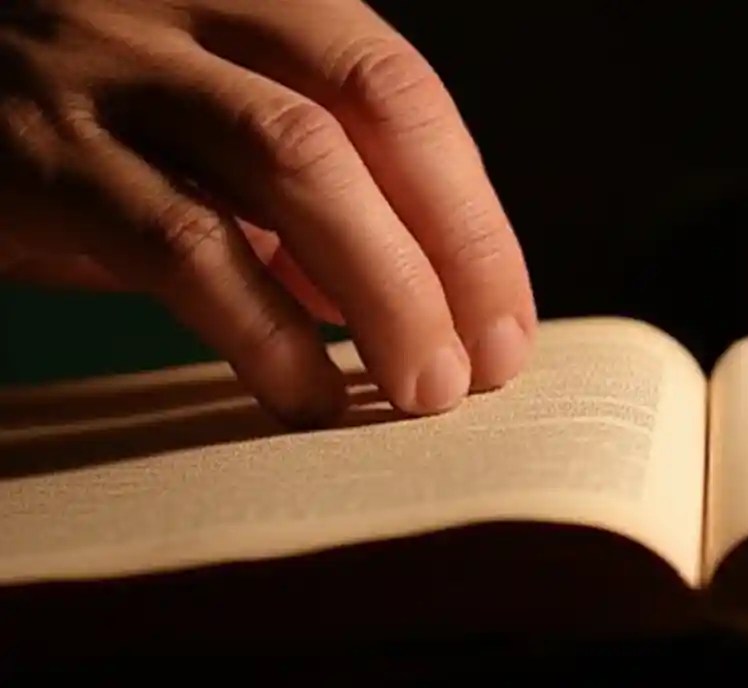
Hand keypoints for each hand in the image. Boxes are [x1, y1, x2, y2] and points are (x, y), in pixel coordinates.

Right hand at [0, 0, 535, 425]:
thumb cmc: (89, 121)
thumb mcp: (210, 134)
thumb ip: (307, 202)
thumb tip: (406, 303)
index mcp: (260, 0)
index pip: (401, 96)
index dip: (472, 217)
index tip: (507, 324)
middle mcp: (194, 9)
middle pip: (364, 122)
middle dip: (446, 257)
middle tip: (484, 371)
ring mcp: (112, 69)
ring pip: (292, 164)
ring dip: (381, 291)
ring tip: (423, 389)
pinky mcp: (40, 154)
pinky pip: (180, 242)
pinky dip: (261, 328)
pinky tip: (305, 394)